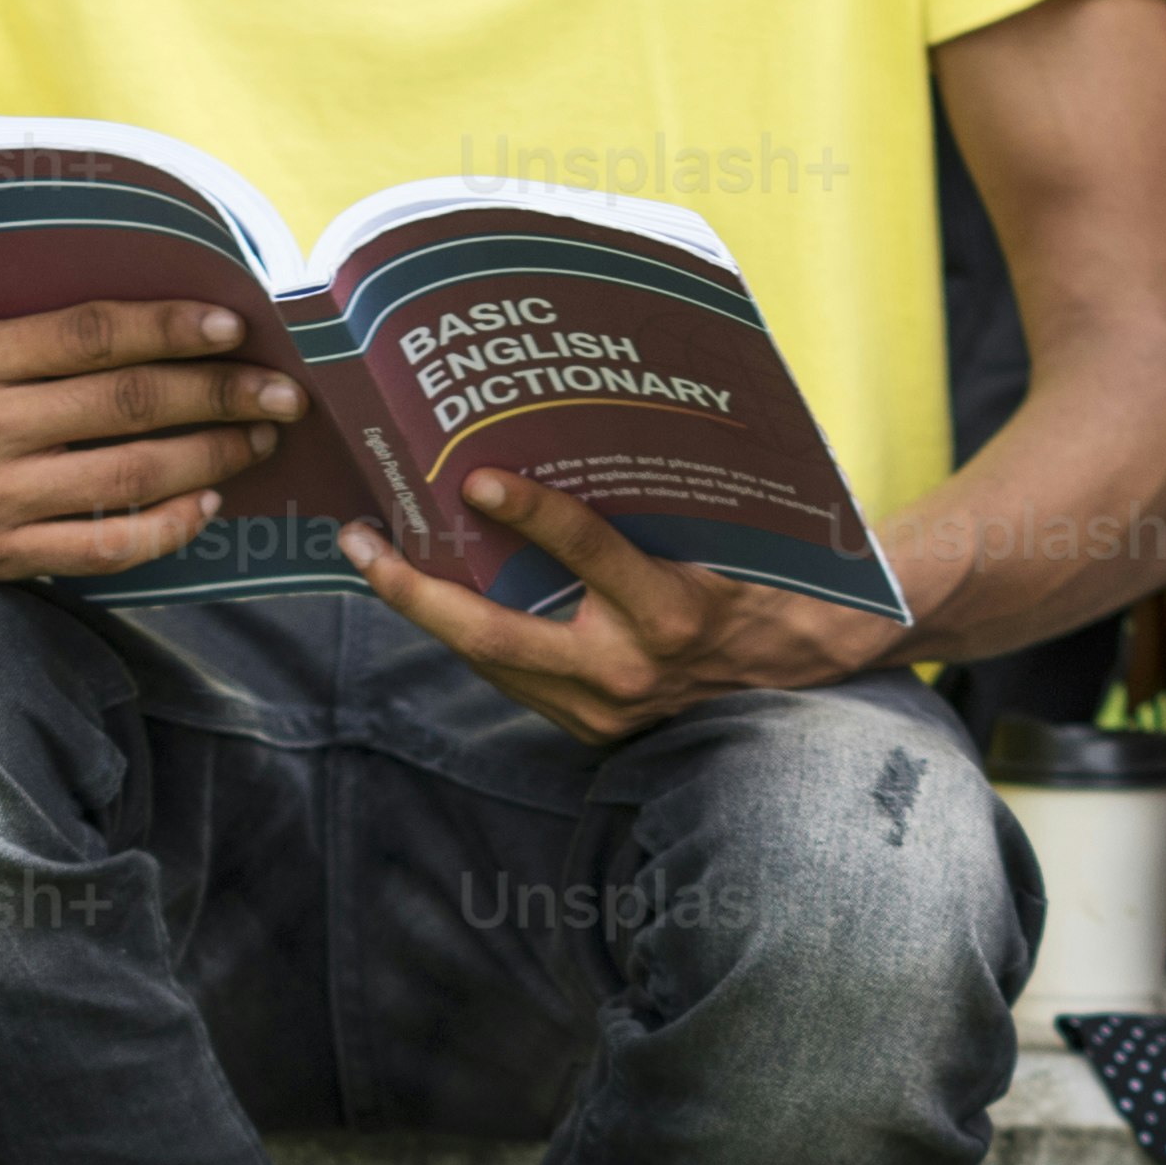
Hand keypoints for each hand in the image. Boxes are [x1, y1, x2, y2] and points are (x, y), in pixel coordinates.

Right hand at [0, 300, 305, 581]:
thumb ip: (32, 334)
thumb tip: (161, 323)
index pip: (87, 337)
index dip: (168, 330)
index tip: (236, 327)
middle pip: (121, 405)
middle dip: (216, 395)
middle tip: (282, 390)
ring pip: (126, 475)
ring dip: (208, 456)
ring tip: (258, 439)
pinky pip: (104, 545)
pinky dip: (165, 525)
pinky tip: (206, 502)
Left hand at [341, 466, 903, 745]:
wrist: (804, 661)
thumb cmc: (760, 573)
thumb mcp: (715, 524)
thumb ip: (642, 494)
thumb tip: (560, 433)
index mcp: (670, 613)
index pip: (589, 554)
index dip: (531, 514)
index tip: (475, 477)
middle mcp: (629, 674)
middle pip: (492, 637)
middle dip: (413, 592)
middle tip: (361, 541)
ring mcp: (605, 713)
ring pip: (490, 662)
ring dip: (429, 613)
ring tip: (381, 558)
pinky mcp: (593, 731)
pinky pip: (514, 679)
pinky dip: (473, 635)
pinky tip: (441, 596)